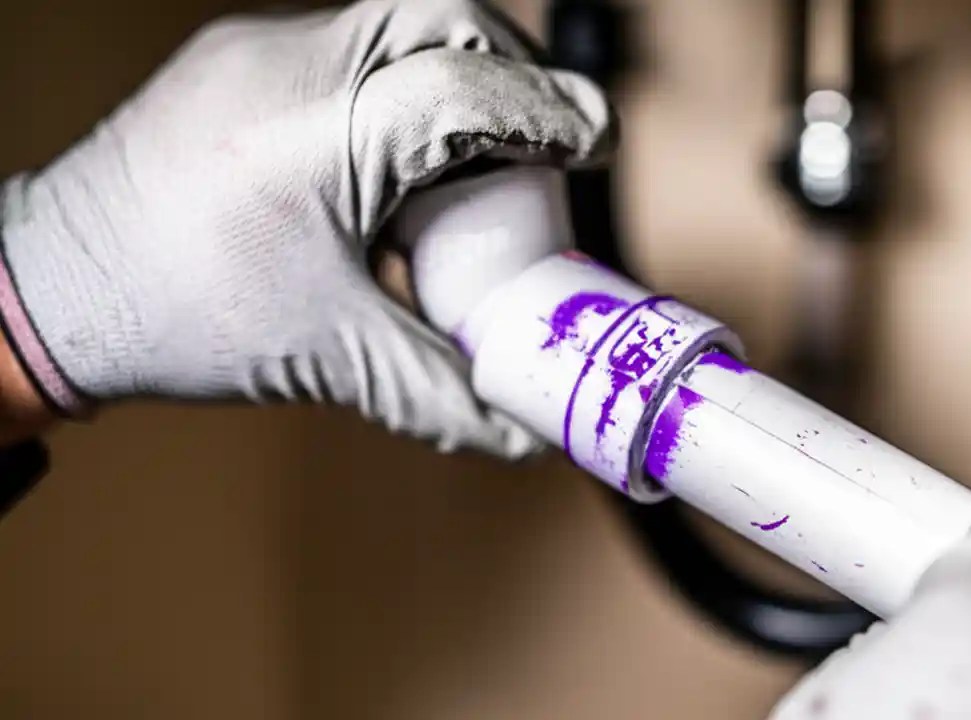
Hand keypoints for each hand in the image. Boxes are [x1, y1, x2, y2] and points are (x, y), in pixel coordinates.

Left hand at [0, 0, 610, 456]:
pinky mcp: (243, 57)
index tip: (593, 146)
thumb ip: (442, 393)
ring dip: (458, 73)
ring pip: (398, 20)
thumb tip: (520, 428)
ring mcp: (260, 51)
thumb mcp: (330, 360)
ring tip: (478, 152)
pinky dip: (405, 86)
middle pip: (440, 16)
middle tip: (544, 138)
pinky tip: (405, 158)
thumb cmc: (177, 319)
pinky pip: (354, 45)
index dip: (546, 115)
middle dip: (512, 71)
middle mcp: (286, 68)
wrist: (51, 292)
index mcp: (313, 136)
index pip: (462, 90)